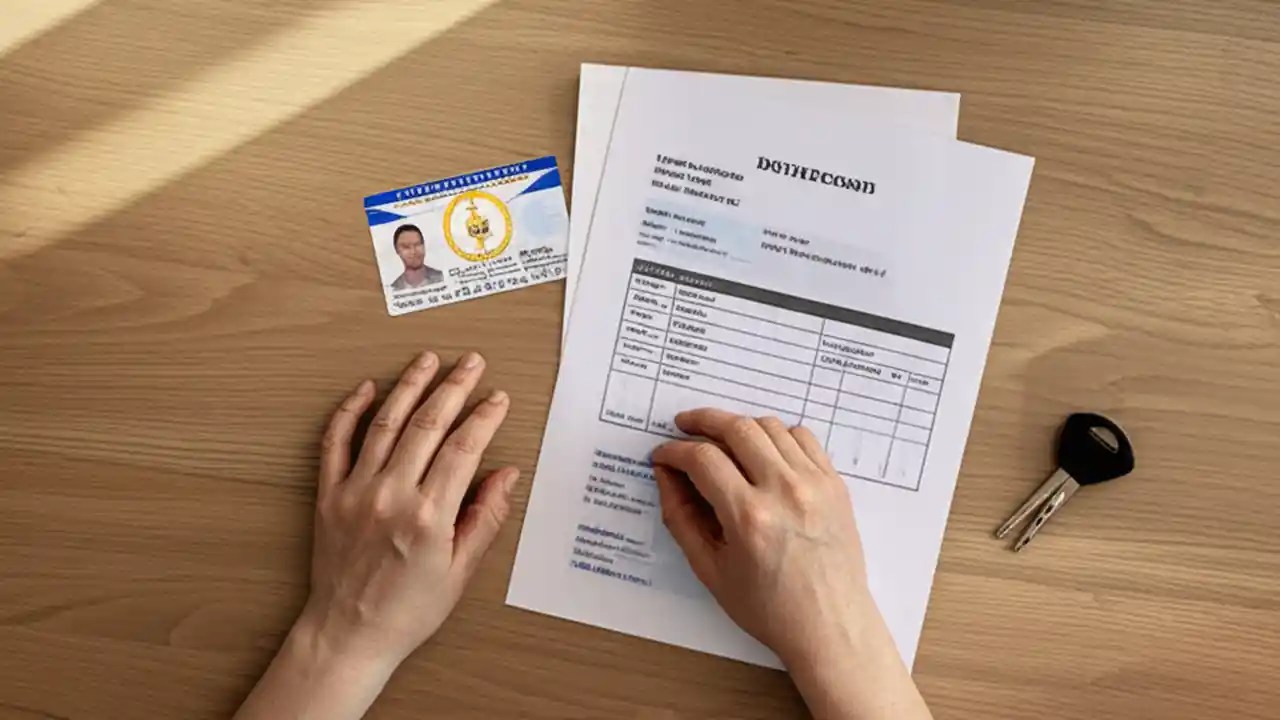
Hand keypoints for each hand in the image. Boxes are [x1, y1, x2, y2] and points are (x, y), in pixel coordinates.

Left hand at [301, 350, 517, 665]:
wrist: (349, 634)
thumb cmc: (408, 610)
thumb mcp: (461, 571)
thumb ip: (486, 517)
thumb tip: (506, 474)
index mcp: (430, 516)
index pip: (464, 448)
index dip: (484, 417)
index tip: (498, 398)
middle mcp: (392, 496)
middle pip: (428, 425)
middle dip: (454, 387)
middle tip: (471, 363)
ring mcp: (356, 492)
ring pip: (385, 423)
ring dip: (409, 386)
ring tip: (428, 360)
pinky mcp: (329, 496)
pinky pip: (335, 443)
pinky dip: (349, 411)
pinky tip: (366, 389)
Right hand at [651, 408, 930, 719]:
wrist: (830, 625)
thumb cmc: (767, 607)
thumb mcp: (709, 570)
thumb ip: (681, 517)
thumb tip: (665, 473)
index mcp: (748, 517)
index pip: (702, 459)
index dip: (674, 451)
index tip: (662, 455)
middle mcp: (784, 491)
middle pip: (736, 428)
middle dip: (702, 420)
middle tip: (683, 425)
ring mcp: (815, 483)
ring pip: (770, 426)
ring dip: (739, 426)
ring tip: (721, 439)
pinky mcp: (835, 483)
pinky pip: (803, 437)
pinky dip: (777, 435)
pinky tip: (763, 449)